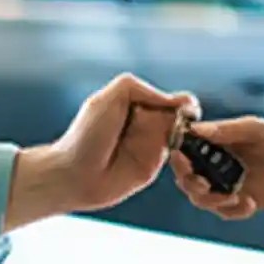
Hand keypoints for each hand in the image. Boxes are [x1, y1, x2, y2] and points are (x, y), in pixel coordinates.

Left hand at [4, 74, 197, 230]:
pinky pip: (175, 159)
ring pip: (181, 137)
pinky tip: (173, 151)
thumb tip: (174, 100)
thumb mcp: (110, 98)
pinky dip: (180, 155)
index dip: (182, 102)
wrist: (75, 174)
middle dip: (185, 118)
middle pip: (180, 117)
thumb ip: (139, 89)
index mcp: (136, 104)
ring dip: (184, 136)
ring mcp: (150, 146)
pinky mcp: (153, 167)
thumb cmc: (86, 135)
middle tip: (186, 121)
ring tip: (176, 136)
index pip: (169, 98)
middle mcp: (145, 124)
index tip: (188, 107)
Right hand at [170, 116, 263, 220]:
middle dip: (190, 182)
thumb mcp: (257, 129)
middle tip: (204, 184)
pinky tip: (250, 203)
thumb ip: (228, 129)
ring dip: (210, 200)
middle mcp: (213, 164)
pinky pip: (223, 212)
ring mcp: (223, 184)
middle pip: (185, 177)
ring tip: (234, 197)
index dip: (178, 155)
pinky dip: (233, 210)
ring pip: (199, 198)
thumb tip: (198, 130)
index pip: (185, 149)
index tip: (181, 158)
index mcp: (214, 142)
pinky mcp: (235, 202)